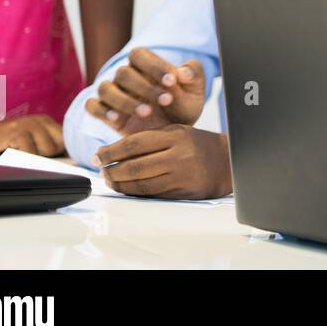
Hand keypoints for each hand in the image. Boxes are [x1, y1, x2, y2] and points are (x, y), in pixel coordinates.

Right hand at [0, 115, 64, 156]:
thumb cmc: (6, 141)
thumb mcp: (30, 139)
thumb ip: (46, 144)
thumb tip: (67, 159)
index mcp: (46, 121)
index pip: (66, 138)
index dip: (64, 152)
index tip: (61, 163)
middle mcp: (40, 120)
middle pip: (59, 145)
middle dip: (49, 156)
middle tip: (32, 157)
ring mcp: (28, 124)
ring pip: (48, 149)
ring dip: (37, 158)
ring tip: (23, 155)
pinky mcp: (16, 132)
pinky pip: (31, 151)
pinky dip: (25, 158)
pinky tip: (15, 153)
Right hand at [85, 48, 205, 135]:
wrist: (173, 134)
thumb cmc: (183, 106)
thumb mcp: (195, 91)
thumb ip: (193, 75)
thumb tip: (184, 72)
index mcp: (146, 65)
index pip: (139, 55)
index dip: (154, 66)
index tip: (172, 82)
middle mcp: (126, 77)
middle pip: (123, 73)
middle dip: (145, 87)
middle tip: (167, 100)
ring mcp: (114, 94)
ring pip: (105, 89)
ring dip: (125, 100)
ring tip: (147, 113)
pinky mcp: (106, 113)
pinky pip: (92, 106)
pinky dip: (101, 111)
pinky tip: (117, 119)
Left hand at [94, 125, 231, 199]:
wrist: (228, 162)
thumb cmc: (198, 145)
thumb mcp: (177, 131)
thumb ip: (150, 137)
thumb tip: (115, 149)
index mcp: (175, 136)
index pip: (134, 143)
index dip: (112, 150)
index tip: (98, 155)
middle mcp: (178, 156)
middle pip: (134, 167)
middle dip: (112, 170)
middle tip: (102, 170)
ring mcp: (181, 176)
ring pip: (141, 184)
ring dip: (120, 185)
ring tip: (111, 181)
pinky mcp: (183, 192)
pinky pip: (152, 194)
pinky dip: (135, 193)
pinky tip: (127, 189)